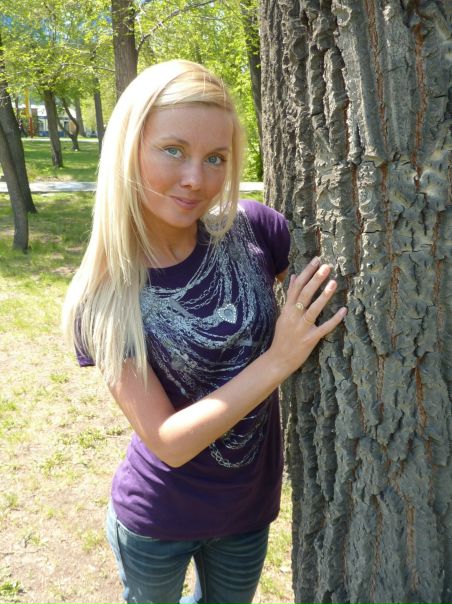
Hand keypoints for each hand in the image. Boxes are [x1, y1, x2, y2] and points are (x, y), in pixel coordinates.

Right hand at [268, 258, 346, 376]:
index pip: (296, 286)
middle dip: (315, 279)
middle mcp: (293, 317)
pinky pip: (324, 328)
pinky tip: (343, 310)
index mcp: (287, 309)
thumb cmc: (282, 336)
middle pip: (304, 294)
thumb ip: (290, 296)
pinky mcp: (310, 339)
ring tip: (333, 282)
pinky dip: (334, 319)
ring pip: (313, 309)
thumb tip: (295, 276)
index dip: (307, 272)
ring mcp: (301, 328)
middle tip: (327, 266)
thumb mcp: (283, 314)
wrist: (278, 359)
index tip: (317, 260)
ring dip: (323, 296)